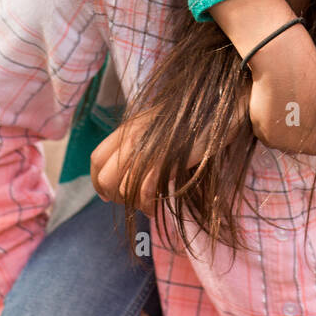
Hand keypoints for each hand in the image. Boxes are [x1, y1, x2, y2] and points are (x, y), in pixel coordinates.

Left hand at [90, 96, 248, 210]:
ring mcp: (147, 147)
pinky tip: (155, 208)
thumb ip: (140, 142)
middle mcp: (132, 136)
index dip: (98, 181)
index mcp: (129, 127)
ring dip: (132, 203)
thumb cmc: (193, 120)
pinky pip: (143, 191)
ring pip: (121, 187)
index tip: (108, 194)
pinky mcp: (164, 159)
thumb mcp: (158, 125)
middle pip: (105, 177)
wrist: (219, 106)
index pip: (96, 159)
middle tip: (131, 203)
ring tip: (147, 205)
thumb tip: (128, 169)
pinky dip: (147, 205)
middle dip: (114, 196)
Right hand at [248, 22, 315, 157]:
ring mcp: (286, 144)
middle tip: (306, 99)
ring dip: (290, 126)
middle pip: (312, 143)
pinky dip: (272, 122)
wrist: (283, 59)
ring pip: (290, 140)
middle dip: (310, 127)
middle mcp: (311, 149)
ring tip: (290, 98)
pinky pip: (270, 134)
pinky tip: (275, 101)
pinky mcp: (265, 137)